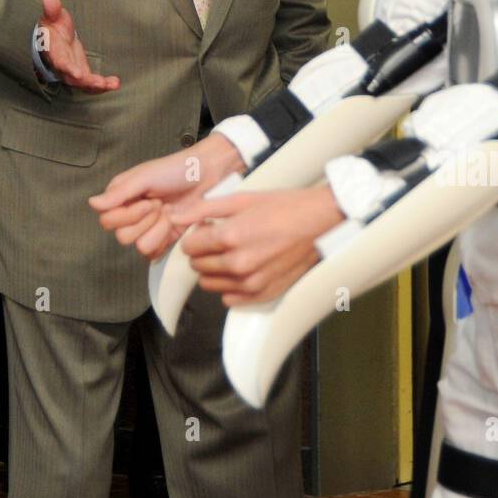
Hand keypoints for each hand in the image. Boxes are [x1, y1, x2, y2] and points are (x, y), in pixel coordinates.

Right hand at [37, 0, 120, 92]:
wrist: (52, 38)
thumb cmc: (52, 26)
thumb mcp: (51, 16)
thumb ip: (52, 9)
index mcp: (55, 52)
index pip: (61, 62)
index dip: (68, 68)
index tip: (78, 74)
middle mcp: (63, 66)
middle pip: (73, 78)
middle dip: (87, 82)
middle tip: (101, 83)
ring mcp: (73, 71)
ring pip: (84, 84)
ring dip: (97, 86)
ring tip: (113, 84)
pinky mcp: (83, 73)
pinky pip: (91, 83)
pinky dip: (103, 85)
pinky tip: (115, 83)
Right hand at [88, 132, 244, 259]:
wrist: (207, 175)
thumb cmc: (175, 170)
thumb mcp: (144, 176)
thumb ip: (118, 193)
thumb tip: (91, 203)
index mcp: (121, 197)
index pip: (107, 220)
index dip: (127, 215)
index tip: (146, 200)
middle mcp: (131, 214)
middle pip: (122, 236)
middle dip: (144, 221)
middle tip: (159, 205)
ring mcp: (148, 228)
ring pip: (139, 247)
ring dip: (158, 230)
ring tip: (169, 213)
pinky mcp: (164, 239)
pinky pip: (155, 253)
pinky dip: (166, 239)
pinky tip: (175, 224)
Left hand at [172, 184, 344, 304]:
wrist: (320, 222)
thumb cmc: (285, 207)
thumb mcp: (242, 199)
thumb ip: (204, 209)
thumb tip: (177, 217)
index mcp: (231, 237)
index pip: (189, 248)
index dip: (195, 236)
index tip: (206, 230)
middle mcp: (239, 264)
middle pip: (198, 267)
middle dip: (203, 252)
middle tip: (221, 239)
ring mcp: (252, 283)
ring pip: (210, 284)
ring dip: (214, 269)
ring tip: (233, 252)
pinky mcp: (264, 294)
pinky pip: (229, 299)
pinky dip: (231, 286)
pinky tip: (244, 268)